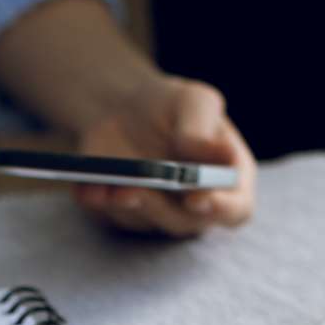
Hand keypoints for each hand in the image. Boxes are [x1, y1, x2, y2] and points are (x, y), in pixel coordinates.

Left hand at [75, 75, 256, 236]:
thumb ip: (204, 126)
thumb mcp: (194, 101)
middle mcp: (194, 207)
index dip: (221, 209)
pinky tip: (88, 188)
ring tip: (112, 185)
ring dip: (127, 207)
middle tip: (141, 190)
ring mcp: (157, 214)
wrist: (125, 109)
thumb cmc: (172, 107)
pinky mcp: (123, 214)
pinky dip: (98, 203)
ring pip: (144, 222)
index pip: (237, 210)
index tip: (198, 198)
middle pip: (185, 223)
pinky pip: (109, 217)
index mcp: (227, 180)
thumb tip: (214, 152)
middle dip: (162, 208)